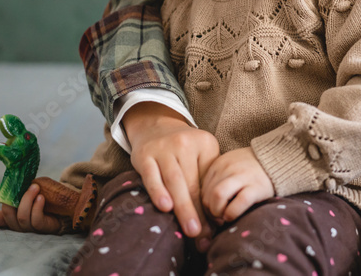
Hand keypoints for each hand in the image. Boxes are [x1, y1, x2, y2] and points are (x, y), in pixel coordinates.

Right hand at [0, 182, 63, 233]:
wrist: (67, 206)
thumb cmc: (46, 194)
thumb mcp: (31, 186)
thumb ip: (21, 183)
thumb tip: (15, 166)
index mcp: (10, 213)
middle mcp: (16, 222)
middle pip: (6, 213)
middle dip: (14, 198)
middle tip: (30, 185)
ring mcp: (28, 228)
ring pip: (20, 217)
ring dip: (28, 200)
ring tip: (36, 188)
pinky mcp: (40, 229)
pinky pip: (34, 220)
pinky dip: (36, 208)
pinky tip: (41, 198)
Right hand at [124, 102, 219, 245]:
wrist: (155, 125)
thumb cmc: (182, 149)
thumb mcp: (201, 155)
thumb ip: (207, 180)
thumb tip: (216, 219)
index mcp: (204, 144)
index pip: (208, 179)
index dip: (212, 204)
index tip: (216, 227)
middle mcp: (184, 143)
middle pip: (192, 183)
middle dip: (198, 212)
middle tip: (204, 236)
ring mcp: (163, 148)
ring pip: (174, 181)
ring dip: (183, 207)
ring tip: (191, 230)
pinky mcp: (144, 155)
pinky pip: (151, 176)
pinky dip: (158, 192)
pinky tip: (165, 207)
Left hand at [201, 147, 273, 223]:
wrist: (276, 160)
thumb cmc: (249, 170)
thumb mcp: (228, 169)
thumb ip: (215, 182)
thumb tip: (201, 207)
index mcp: (218, 164)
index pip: (199, 188)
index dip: (202, 205)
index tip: (211, 211)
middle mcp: (228, 168)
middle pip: (206, 194)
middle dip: (209, 211)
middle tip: (217, 217)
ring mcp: (242, 176)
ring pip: (217, 196)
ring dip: (217, 212)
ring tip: (223, 217)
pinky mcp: (256, 187)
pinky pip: (238, 203)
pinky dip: (231, 214)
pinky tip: (233, 216)